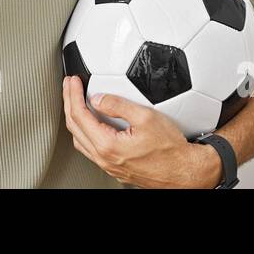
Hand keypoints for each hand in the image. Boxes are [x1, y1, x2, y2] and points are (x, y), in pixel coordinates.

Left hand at [62, 74, 219, 188]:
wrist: (184, 171)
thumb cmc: (171, 149)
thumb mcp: (146, 117)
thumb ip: (119, 105)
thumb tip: (98, 98)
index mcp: (107, 145)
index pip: (79, 115)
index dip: (73, 94)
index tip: (73, 81)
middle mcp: (104, 158)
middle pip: (74, 127)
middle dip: (68, 103)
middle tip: (69, 86)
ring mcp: (109, 165)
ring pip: (80, 140)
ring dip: (75, 118)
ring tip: (75, 101)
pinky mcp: (115, 167)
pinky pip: (91, 149)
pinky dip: (85, 131)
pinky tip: (91, 123)